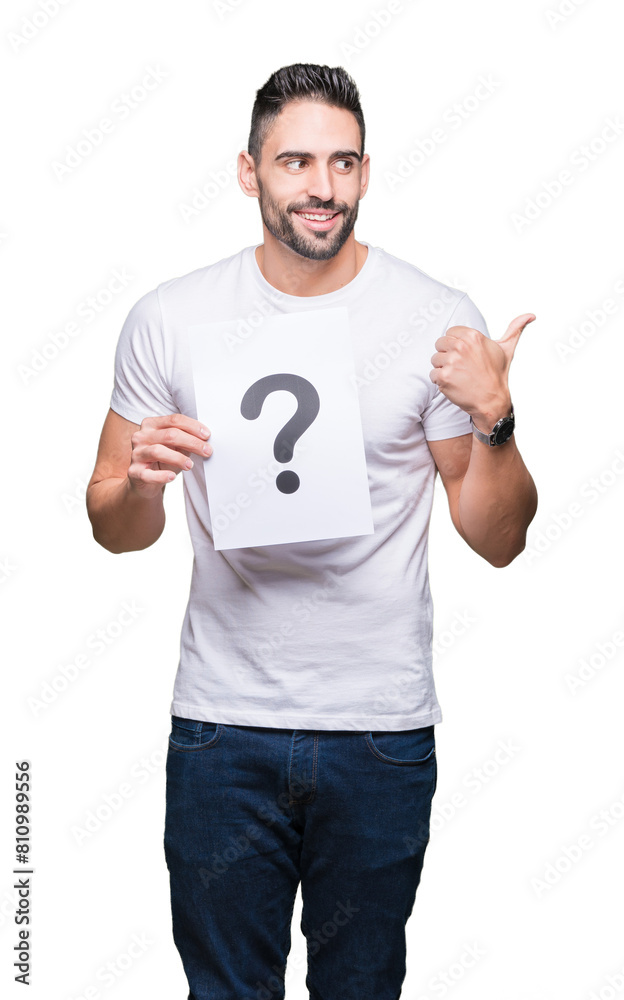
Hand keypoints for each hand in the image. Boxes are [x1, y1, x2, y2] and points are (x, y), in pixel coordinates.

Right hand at [128, 413, 211, 498]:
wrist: (145, 481)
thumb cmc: (163, 460)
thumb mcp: (176, 447)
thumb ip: (186, 440)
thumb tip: (205, 439)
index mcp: (151, 424)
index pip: (174, 420)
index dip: (193, 427)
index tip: (207, 436)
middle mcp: (141, 436)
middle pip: (169, 435)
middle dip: (192, 442)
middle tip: (207, 451)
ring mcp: (136, 454)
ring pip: (158, 451)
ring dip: (178, 458)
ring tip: (190, 465)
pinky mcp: (134, 472)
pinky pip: (147, 474)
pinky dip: (161, 476)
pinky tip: (171, 477)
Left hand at [429, 313, 534, 431]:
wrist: (492, 401)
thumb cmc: (498, 375)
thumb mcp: (507, 349)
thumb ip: (515, 329)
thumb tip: (530, 315)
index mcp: (473, 336)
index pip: (450, 332)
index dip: (456, 344)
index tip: (465, 355)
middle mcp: (461, 347)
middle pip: (440, 344)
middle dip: (447, 355)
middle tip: (461, 367)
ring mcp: (451, 362)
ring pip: (435, 359)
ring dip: (443, 368)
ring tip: (459, 376)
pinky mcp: (444, 377)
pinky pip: (433, 374)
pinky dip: (440, 381)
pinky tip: (454, 384)